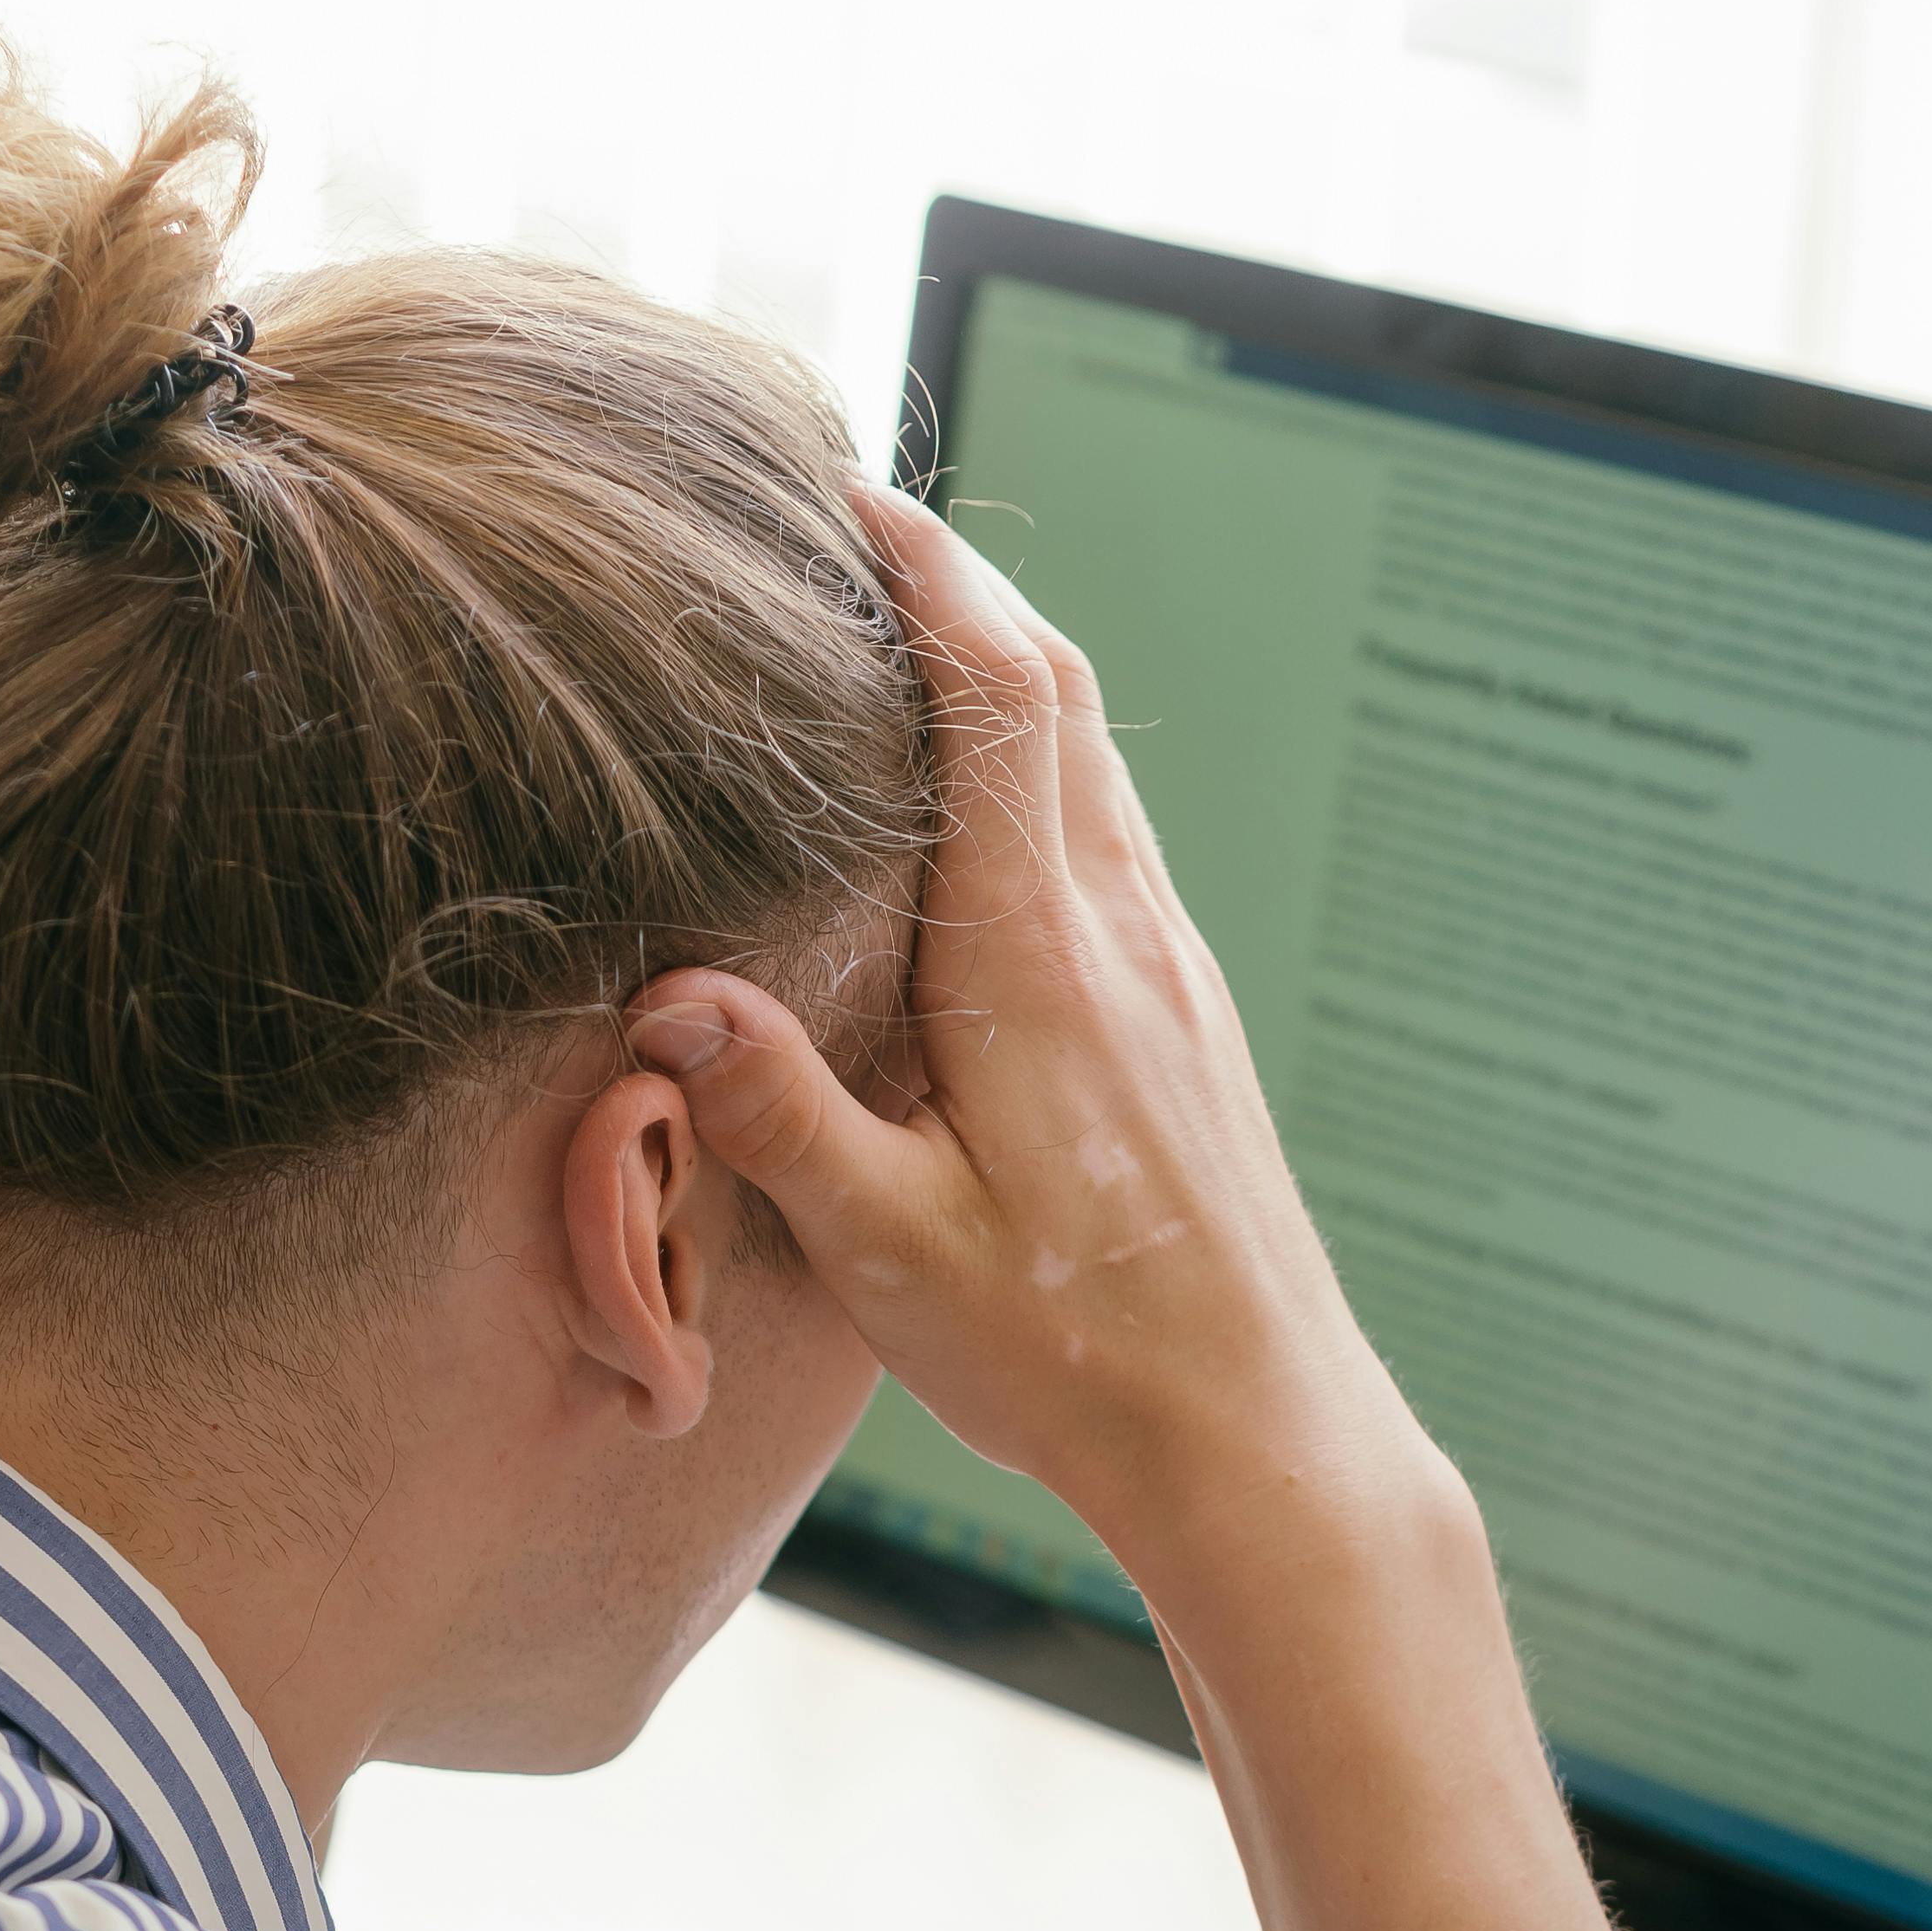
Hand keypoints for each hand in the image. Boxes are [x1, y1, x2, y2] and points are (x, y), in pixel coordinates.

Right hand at [625, 489, 1441, 1576]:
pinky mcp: (1183, 1020)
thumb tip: (669, 993)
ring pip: (1091, 764)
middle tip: (854, 523)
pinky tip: (972, 811)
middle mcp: (1123, 936)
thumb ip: (782, 1114)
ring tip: (895, 632)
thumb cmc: (1078, 1361)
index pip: (998, 701)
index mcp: (1044, 965)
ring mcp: (1168, 973)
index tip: (852, 490)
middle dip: (960, 585)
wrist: (1262, 1440)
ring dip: (1003, 672)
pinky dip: (1034, 771)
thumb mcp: (895, 1254)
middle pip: (1057, 692)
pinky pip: (1105, 842)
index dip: (930, 572)